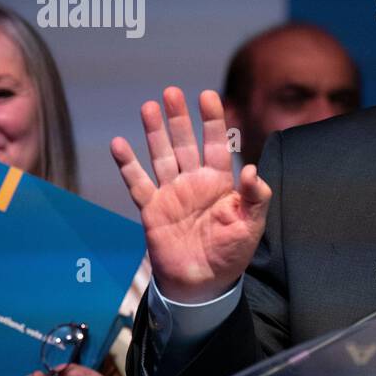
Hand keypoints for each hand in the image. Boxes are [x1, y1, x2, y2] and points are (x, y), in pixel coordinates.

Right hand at [110, 88, 270, 302]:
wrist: (203, 283)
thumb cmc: (230, 253)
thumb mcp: (251, 225)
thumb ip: (256, 197)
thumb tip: (253, 169)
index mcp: (220, 183)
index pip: (216, 144)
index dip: (212, 120)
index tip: (208, 95)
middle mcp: (193, 182)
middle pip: (184, 144)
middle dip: (179, 119)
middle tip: (172, 92)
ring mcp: (171, 194)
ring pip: (160, 156)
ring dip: (154, 133)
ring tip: (149, 107)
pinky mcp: (152, 210)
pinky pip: (138, 184)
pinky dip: (128, 165)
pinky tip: (119, 144)